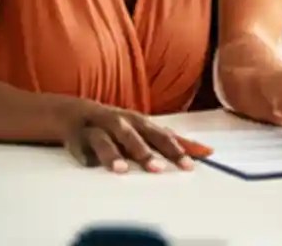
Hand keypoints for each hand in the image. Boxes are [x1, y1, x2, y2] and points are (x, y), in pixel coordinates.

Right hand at [59, 101, 195, 173]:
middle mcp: (120, 123)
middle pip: (134, 135)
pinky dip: (83, 154)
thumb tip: (207, 151)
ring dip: (112, 153)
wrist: (74, 113)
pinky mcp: (75, 137)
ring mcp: (96, 128)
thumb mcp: (145, 130)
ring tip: (122, 170)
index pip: (161, 136)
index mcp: (139, 122)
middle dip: (146, 151)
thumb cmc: (118, 126)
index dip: (175, 149)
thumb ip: (172, 141)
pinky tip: (89, 165)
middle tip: (159, 170)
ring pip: (104, 139)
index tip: (190, 166)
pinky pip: (78, 146)